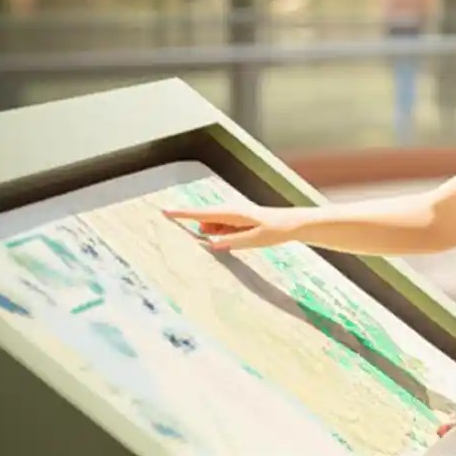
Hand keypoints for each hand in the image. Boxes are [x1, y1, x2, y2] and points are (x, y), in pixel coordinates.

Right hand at [162, 204, 303, 250]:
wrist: (291, 224)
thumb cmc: (274, 231)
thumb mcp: (254, 240)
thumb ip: (232, 242)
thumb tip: (210, 244)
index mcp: (233, 214)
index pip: (201, 214)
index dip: (182, 214)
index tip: (164, 211)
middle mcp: (230, 212)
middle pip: (205, 220)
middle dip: (200, 227)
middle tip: (209, 230)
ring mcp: (233, 216)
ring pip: (214, 226)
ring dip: (216, 234)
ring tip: (244, 236)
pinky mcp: (236, 221)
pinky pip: (222, 229)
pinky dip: (223, 235)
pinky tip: (244, 237)